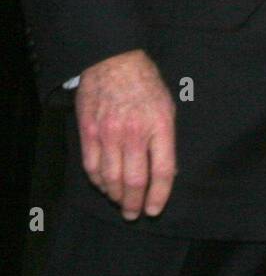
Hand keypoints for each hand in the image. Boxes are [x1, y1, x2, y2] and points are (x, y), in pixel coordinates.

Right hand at [76, 49, 176, 219]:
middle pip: (135, 180)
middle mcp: (133, 132)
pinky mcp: (88, 132)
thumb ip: (166, 140)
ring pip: (111, 178)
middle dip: (135, 203)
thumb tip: (166, 172)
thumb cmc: (145, 84)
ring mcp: (108, 133)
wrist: (113, 61)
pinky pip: (92, 166)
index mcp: (159, 125)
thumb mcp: (167, 107)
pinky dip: (98, 181)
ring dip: (116, 196)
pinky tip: (104, 186)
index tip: (155, 210)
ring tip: (121, 204)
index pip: (162, 171)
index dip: (159, 196)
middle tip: (135, 214)